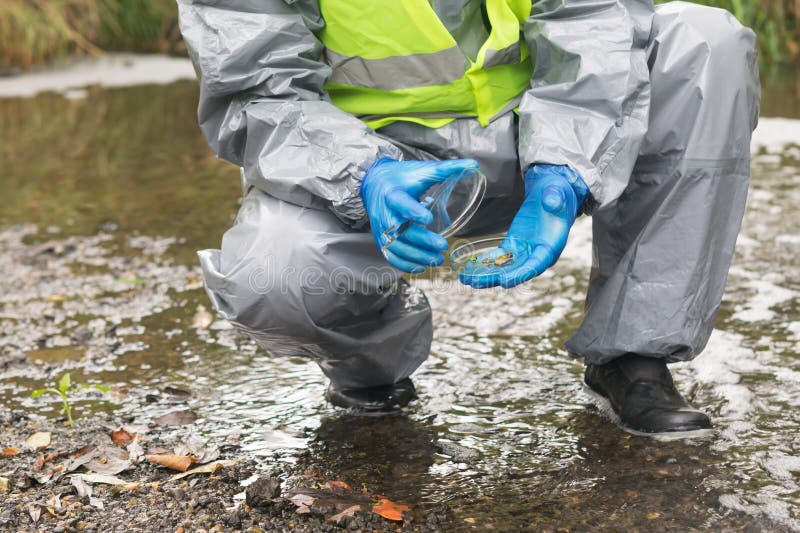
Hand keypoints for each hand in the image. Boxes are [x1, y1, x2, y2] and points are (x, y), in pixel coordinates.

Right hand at [361, 157, 479, 272]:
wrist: (374, 184)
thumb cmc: (401, 177)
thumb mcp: (422, 170)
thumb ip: (446, 169)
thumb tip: (473, 165)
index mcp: (394, 194)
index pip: (401, 204)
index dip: (413, 212)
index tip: (429, 219)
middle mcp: (384, 213)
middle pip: (401, 232)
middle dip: (422, 241)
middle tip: (442, 246)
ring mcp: (381, 229)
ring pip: (397, 248)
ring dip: (417, 257)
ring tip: (437, 259)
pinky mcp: (382, 239)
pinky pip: (391, 256)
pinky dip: (405, 265)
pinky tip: (422, 267)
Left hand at [460, 164, 588, 287]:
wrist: (552, 193)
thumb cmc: (558, 193)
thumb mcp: (558, 192)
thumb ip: (555, 198)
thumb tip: (550, 201)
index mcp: (551, 246)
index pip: (537, 264)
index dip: (521, 274)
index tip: (504, 281)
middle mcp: (538, 254)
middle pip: (516, 271)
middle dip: (495, 278)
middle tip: (475, 282)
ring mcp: (524, 251)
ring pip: (505, 268)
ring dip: (486, 274)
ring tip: (466, 279)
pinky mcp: (513, 245)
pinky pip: (498, 257)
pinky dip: (485, 263)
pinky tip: (469, 267)